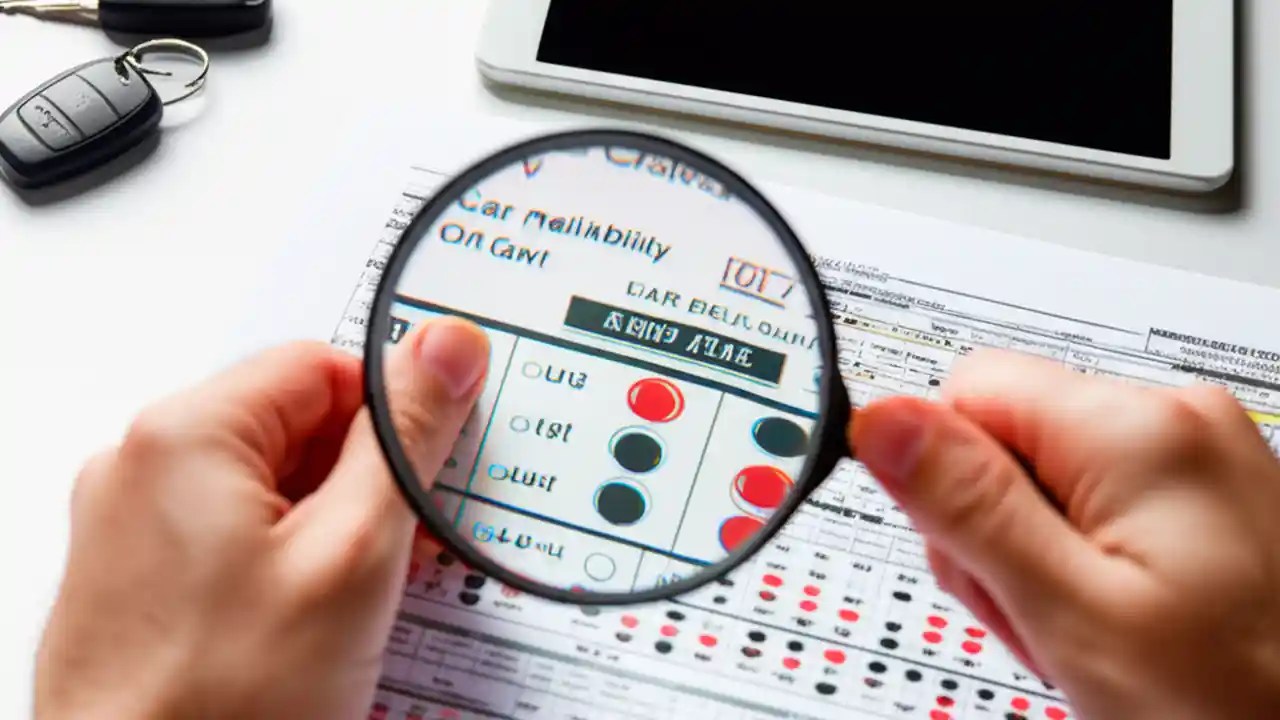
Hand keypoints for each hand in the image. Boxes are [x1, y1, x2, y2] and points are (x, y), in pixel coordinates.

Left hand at [34, 318, 489, 719]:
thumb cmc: (222, 707)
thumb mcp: (353, 555)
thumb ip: (406, 440)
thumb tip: (445, 349)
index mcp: (183, 436)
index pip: (324, 367)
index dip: (393, 420)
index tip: (430, 473)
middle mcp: (141, 470)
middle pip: (296, 428)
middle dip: (365, 485)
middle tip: (396, 559)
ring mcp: (132, 531)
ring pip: (270, 490)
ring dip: (331, 532)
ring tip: (351, 609)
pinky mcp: (138, 583)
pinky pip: (234, 540)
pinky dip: (288, 568)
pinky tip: (310, 627)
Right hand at [852, 349, 1279, 719]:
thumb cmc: (1229, 701)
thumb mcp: (1070, 612)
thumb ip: (967, 506)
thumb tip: (883, 421)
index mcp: (1137, 429)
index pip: (963, 391)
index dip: (946, 484)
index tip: (987, 559)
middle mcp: (1173, 416)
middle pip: (999, 435)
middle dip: (991, 529)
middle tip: (1042, 612)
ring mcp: (1195, 451)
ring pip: (1038, 473)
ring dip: (1033, 552)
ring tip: (1083, 624)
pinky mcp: (1199, 487)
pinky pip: (1092, 498)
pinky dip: (1081, 558)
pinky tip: (1114, 613)